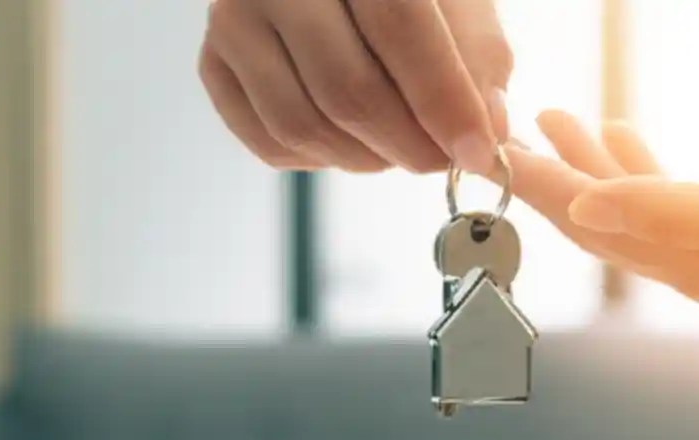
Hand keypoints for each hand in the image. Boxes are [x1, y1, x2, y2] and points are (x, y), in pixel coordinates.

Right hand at [199, 0, 510, 175]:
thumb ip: (477, 56)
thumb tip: (485, 137)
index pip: (397, 28)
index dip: (442, 99)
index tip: (477, 151)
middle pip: (346, 89)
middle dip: (407, 144)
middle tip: (441, 161)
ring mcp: (233, 20)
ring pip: (301, 125)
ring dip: (364, 159)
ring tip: (398, 148)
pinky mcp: (213, 62)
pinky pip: (268, 142)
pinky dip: (320, 161)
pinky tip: (350, 141)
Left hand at [505, 110, 698, 313]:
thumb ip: (668, 213)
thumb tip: (587, 209)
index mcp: (693, 267)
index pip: (594, 226)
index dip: (543, 188)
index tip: (494, 152)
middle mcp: (697, 264)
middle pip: (600, 219)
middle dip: (550, 177)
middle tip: (502, 134)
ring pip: (632, 202)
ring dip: (588, 161)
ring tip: (550, 119)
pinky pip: (672, 192)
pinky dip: (639, 162)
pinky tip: (619, 135)